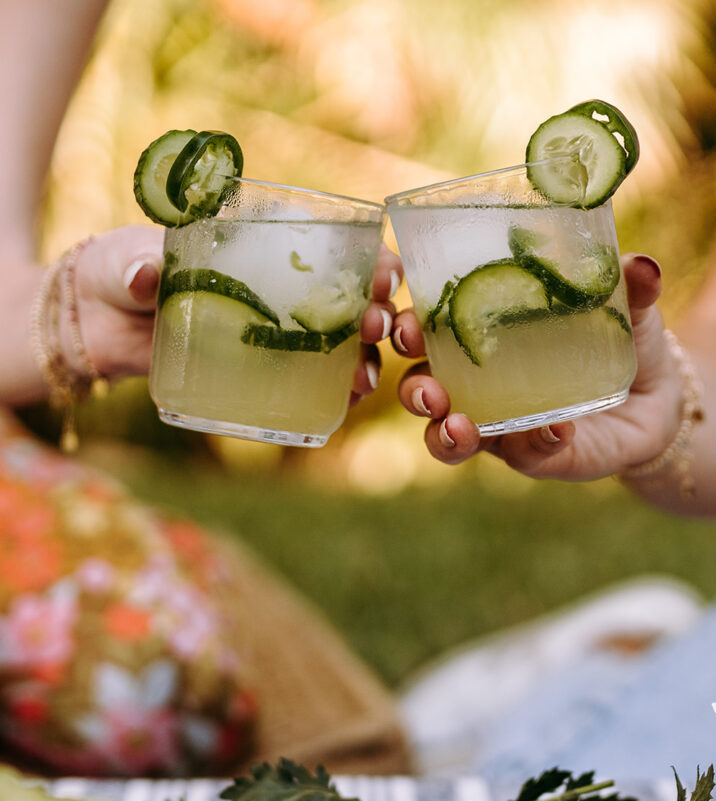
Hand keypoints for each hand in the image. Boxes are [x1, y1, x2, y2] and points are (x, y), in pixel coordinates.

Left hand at [74, 232, 403, 406]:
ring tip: (360, 377)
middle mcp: (284, 291)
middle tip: (374, 326)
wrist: (98, 324)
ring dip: (364, 361)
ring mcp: (277, 336)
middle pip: (352, 301)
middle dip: (377, 313)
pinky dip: (334, 396)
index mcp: (266, 247)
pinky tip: (344, 403)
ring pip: (341, 348)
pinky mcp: (262, 374)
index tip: (381, 276)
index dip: (371, 260)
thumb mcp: (127, 259)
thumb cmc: (121, 271)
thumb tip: (145, 275)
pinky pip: (309, 386)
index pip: (336, 247)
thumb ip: (137, 264)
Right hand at [393, 254, 683, 480]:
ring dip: (444, 435)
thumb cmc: (620, 338)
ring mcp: (502, 425)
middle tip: (428, 390)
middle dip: (414, 392)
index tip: (402, 325)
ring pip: (450, 438)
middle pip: (423, 392)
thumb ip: (630, 287)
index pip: (424, 334)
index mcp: (479, 338)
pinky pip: (524, 454)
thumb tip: (642, 264)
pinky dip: (533, 442)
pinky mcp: (538, 454)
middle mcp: (478, 385)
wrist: (658, 396)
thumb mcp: (624, 306)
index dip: (402, 332)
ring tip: (459, 426)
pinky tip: (555, 429)